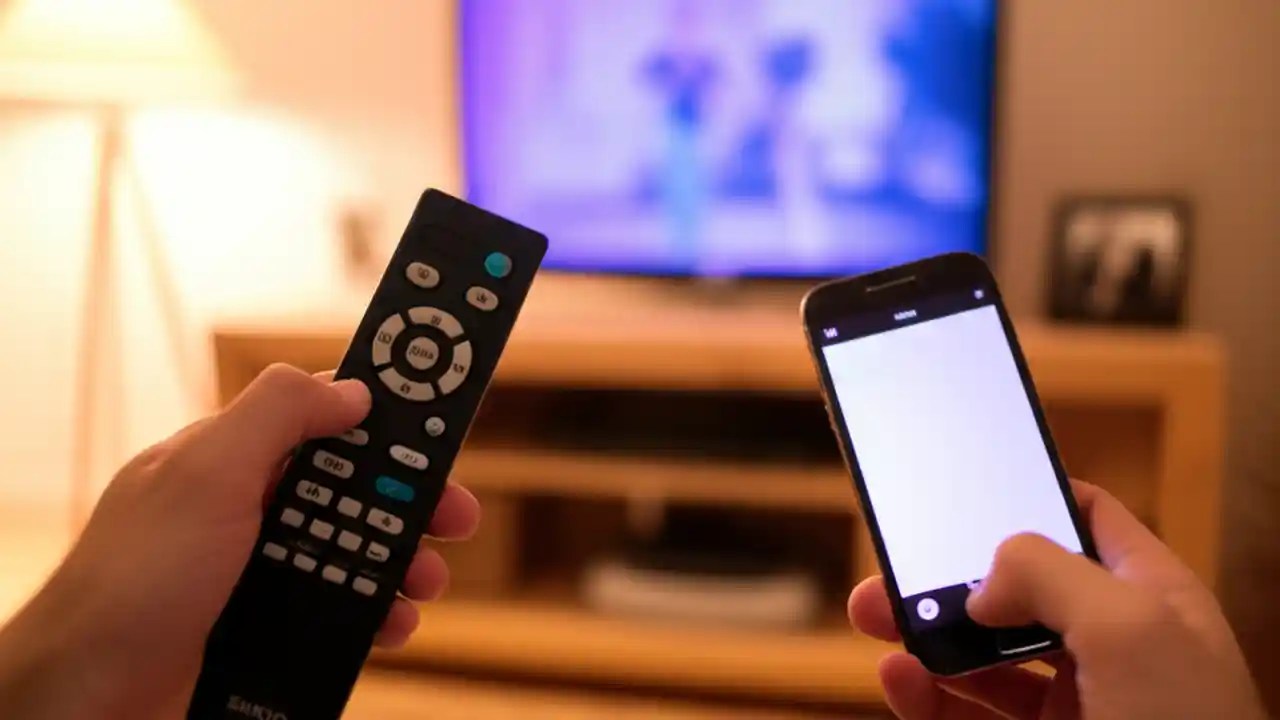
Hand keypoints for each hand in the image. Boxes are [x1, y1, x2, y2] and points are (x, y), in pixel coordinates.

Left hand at [0, 365, 480, 719]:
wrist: (91, 695)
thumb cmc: (130, 582)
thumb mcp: (206, 473)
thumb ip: (276, 415)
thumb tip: (349, 389)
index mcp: (235, 459)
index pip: (324, 419)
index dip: (384, 419)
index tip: (438, 427)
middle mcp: (250, 509)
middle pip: (355, 490)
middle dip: (409, 501)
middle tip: (454, 516)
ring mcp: (260, 568)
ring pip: (356, 552)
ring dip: (401, 563)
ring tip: (424, 581)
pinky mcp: (269, 622)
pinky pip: (342, 609)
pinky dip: (376, 613)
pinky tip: (391, 622)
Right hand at [848, 481, 1265, 719]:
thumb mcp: (1132, 625)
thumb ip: (1050, 574)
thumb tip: (983, 587)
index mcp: (1149, 596)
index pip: (1085, 519)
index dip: (1026, 497)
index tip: (960, 489)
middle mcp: (1108, 645)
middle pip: (1013, 587)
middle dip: (947, 573)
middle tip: (889, 566)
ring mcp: (1072, 703)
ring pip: (981, 653)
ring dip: (925, 634)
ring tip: (874, 619)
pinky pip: (966, 713)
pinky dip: (926, 696)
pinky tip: (900, 681)